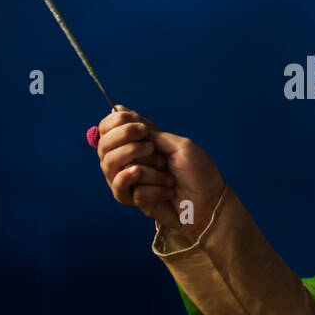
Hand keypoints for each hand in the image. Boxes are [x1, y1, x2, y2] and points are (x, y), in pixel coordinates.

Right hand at [95, 105, 224, 238]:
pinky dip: (156, 189)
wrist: (210, 201)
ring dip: (147, 170)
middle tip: (153, 149)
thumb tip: (123, 113)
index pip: (108, 129)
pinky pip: (134, 191)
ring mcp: (130, 180)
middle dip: (130, 147)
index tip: (137, 124)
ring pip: (117, 170)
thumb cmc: (198, 171)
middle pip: (105, 149)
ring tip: (166, 172)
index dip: (115, 123)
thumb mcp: (178, 145)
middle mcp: (129, 159)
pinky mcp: (136, 200)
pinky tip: (168, 191)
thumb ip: (151, 134)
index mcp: (139, 142)